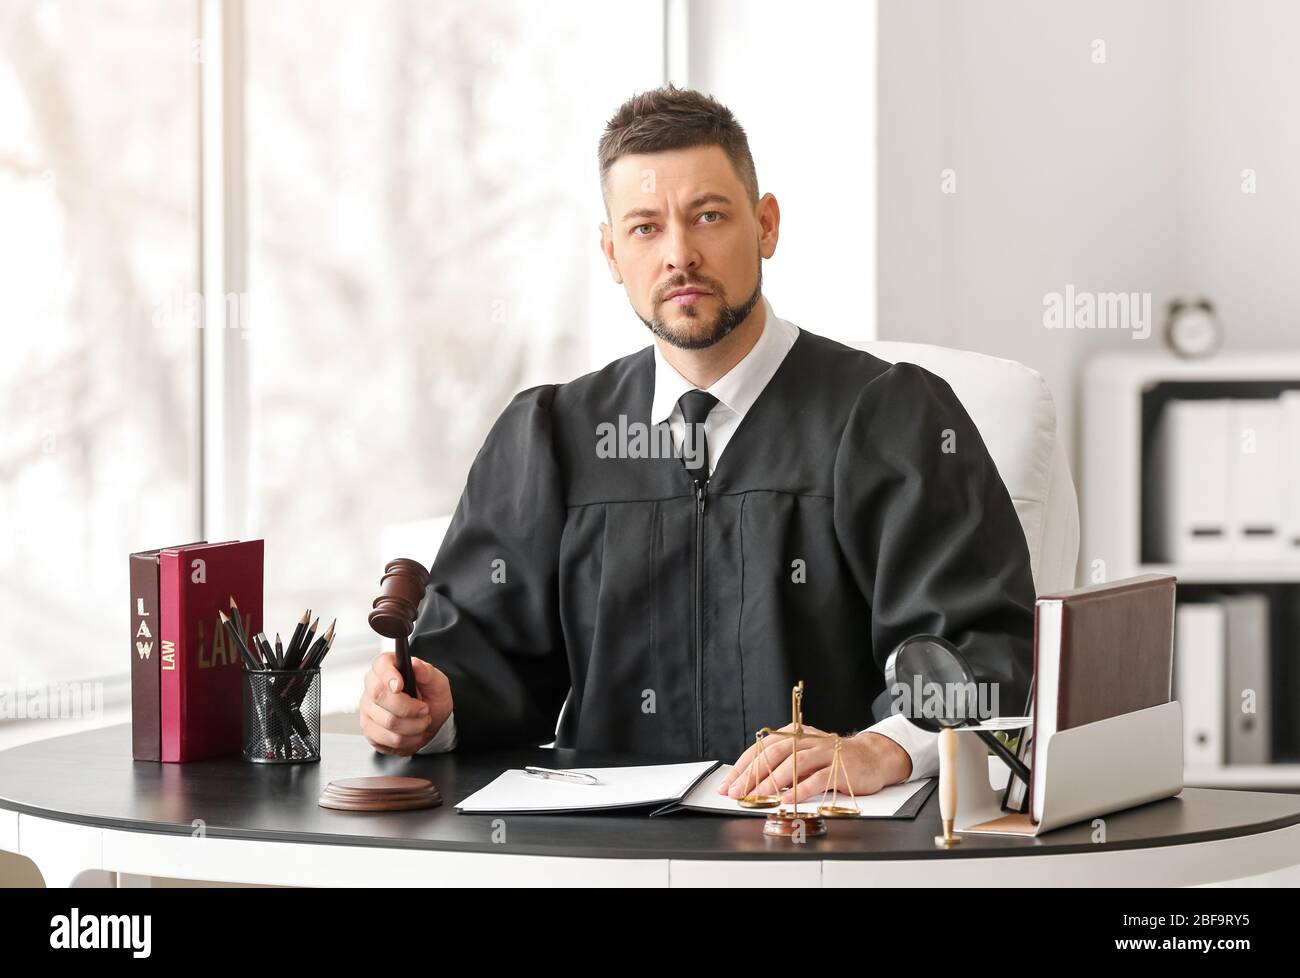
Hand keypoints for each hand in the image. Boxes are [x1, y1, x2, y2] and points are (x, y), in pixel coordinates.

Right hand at [358, 653, 453, 754]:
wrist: (429, 721)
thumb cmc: (431, 698)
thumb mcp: (438, 683)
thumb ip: (428, 673)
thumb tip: (415, 664)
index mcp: (388, 666)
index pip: (380, 665)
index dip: (388, 675)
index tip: (400, 686)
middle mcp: (372, 686)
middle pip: (380, 696)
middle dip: (409, 707)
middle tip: (424, 709)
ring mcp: (367, 708)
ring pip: (387, 721)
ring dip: (413, 726)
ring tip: (422, 722)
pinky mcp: (368, 729)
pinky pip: (385, 738)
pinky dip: (406, 739)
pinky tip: (412, 733)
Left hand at [716, 725, 911, 802]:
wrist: (871, 756)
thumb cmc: (832, 759)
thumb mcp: (803, 757)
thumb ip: (780, 766)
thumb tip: (750, 784)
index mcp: (793, 734)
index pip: (761, 747)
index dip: (743, 766)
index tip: (729, 784)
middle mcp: (806, 739)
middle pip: (774, 753)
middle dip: (752, 775)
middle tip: (738, 792)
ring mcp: (824, 751)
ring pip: (793, 764)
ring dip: (772, 781)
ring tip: (758, 796)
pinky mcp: (839, 766)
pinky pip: (817, 778)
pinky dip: (800, 790)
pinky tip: (788, 800)